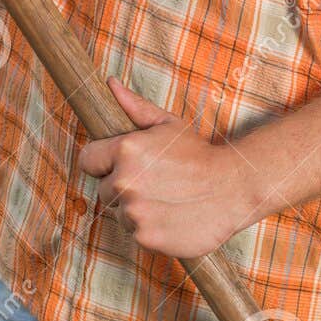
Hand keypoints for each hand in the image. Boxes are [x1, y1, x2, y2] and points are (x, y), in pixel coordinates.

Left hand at [77, 77, 263, 258]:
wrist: (233, 188)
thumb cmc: (199, 154)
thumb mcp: (168, 125)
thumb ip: (134, 107)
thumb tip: (110, 83)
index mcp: (125, 150)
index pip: (87, 160)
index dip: (103, 163)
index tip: (123, 166)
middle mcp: (124, 181)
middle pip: (104, 190)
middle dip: (123, 187)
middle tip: (154, 182)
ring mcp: (134, 212)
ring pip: (119, 213)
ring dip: (136, 209)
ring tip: (165, 199)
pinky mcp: (145, 237)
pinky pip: (134, 233)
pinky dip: (149, 229)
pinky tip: (170, 216)